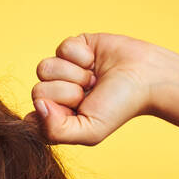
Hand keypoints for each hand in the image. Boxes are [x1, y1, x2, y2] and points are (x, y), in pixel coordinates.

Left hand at [24, 33, 174, 144]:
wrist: (146, 76)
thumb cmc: (120, 107)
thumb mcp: (90, 130)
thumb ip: (55, 130)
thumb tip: (36, 106)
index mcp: (56, 118)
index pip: (32, 117)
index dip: (54, 114)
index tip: (77, 112)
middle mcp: (55, 94)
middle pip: (37, 91)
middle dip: (68, 93)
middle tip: (91, 93)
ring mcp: (62, 70)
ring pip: (45, 68)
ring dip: (74, 74)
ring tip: (94, 78)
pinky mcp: (71, 47)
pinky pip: (61, 48)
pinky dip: (82, 55)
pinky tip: (95, 61)